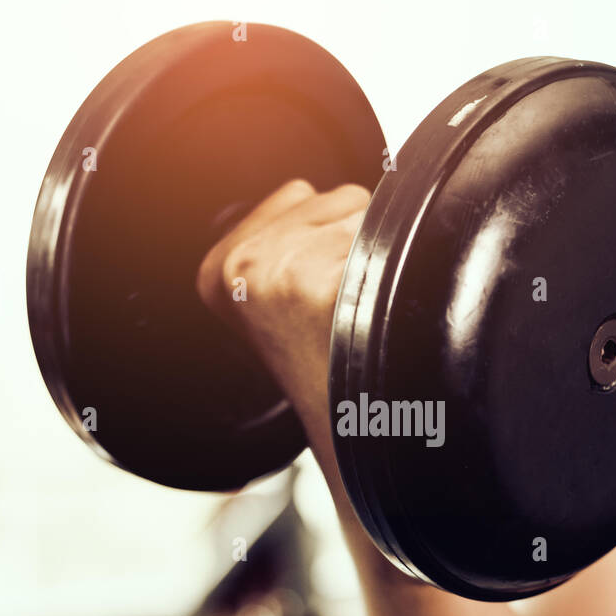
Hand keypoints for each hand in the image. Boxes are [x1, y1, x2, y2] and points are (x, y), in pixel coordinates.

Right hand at [195, 179, 371, 422]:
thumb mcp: (270, 298)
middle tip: (342, 302)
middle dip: (351, 240)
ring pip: (367, 215)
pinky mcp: (327, 285)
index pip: (297, 191)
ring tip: (359, 307)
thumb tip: (326, 191)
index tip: (317, 284)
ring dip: (376, 255)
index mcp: (217, 269)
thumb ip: (283, 235)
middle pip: (336, 196)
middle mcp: (242, 265)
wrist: (348, 423)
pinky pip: (391, 242)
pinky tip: (375, 311)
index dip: (324, 233)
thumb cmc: (322, 361)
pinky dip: (398, 271)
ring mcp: (284, 271)